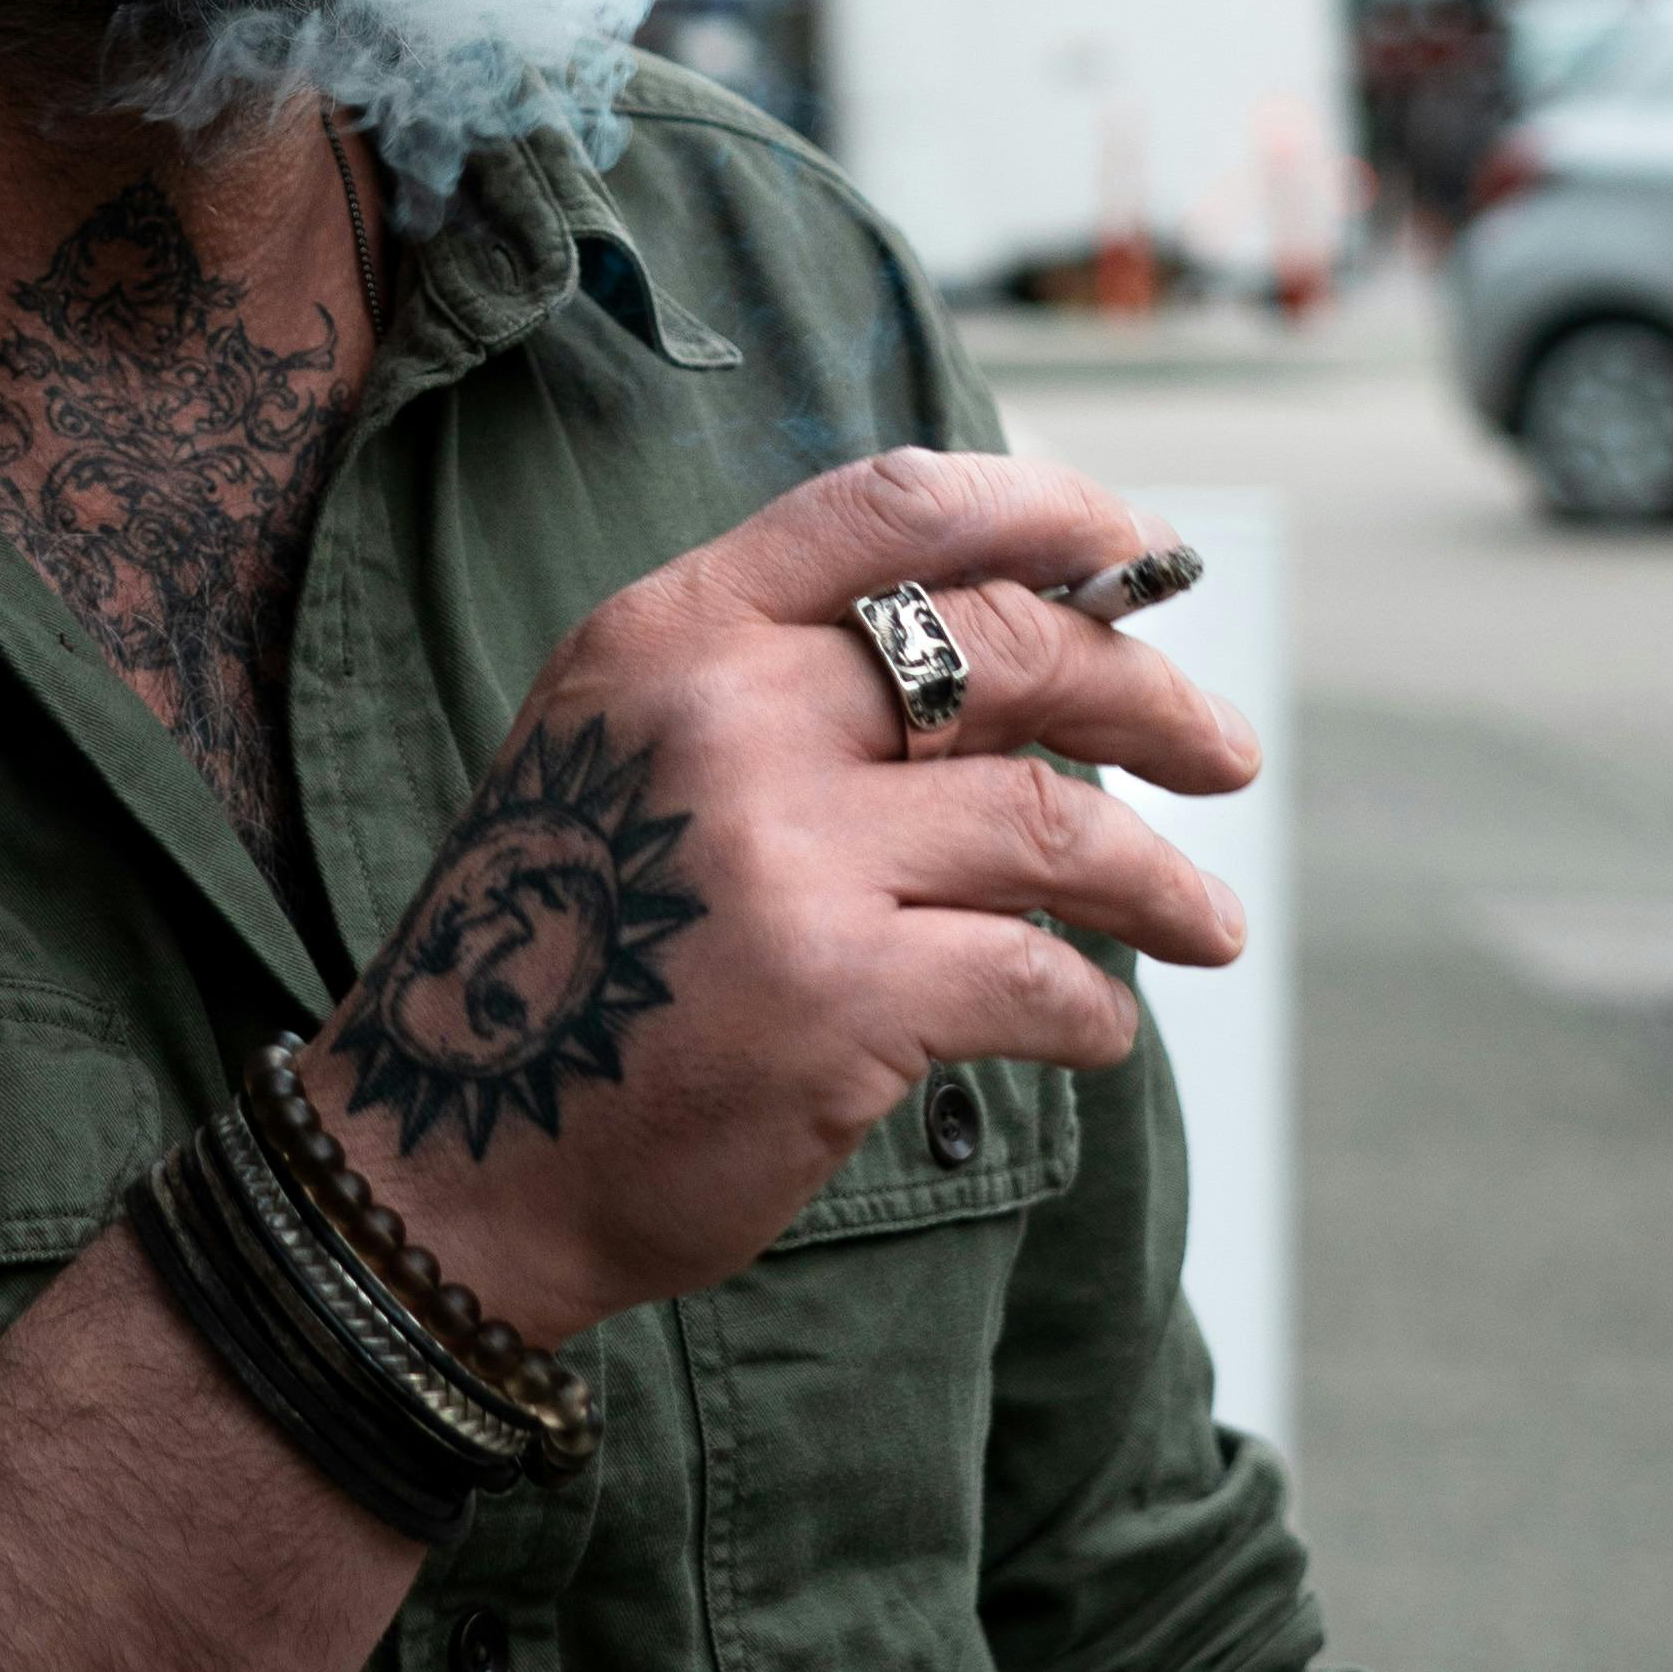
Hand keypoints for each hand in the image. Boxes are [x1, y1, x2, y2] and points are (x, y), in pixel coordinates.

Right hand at [300, 443, 1254, 1344]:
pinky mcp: (837, 996)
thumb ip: (780, 678)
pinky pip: (1032, 972)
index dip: (1053, 514)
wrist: (450, 1163)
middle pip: (1009, 651)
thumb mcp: (625, 754)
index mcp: (672, 632)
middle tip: (1222, 751)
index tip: (1145, 551)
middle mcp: (727, 714)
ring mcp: (783, 853)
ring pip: (1052, 822)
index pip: (897, 507)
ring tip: (1209, 924)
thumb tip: (1018, 642)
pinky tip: (1093, 1032)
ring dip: (1158, 878)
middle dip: (1148, 698)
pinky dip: (1091, 1009)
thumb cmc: (560, 959)